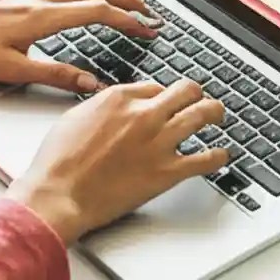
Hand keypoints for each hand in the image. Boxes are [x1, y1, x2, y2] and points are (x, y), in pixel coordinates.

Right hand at [6, 79, 228, 243]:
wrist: (59, 194)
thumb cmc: (58, 161)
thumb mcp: (75, 116)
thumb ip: (102, 106)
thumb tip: (115, 106)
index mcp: (118, 98)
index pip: (155, 86)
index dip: (163, 94)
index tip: (165, 102)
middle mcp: (143, 114)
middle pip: (185, 90)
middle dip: (194, 93)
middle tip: (200, 100)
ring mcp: (158, 141)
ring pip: (203, 114)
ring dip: (215, 113)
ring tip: (218, 116)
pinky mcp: (167, 172)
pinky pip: (205, 158)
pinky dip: (218, 156)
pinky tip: (221, 155)